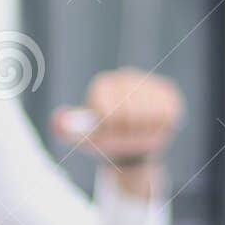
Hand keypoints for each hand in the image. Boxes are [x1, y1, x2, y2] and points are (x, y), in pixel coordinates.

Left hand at [53, 68, 183, 170]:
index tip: (108, 131)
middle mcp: (126, 78)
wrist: (134, 146)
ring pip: (148, 114)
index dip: (109, 126)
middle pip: (127, 112)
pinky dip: (159, 128)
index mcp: (103, 86)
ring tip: (137, 133)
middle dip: (125, 132)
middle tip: (123, 135)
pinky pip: (165, 115)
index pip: (106, 108)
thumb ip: (66, 131)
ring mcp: (149, 83)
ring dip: (142, 132)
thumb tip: (56, 122)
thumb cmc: (106, 140)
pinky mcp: (168, 94)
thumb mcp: (84, 139)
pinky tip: (152, 127)